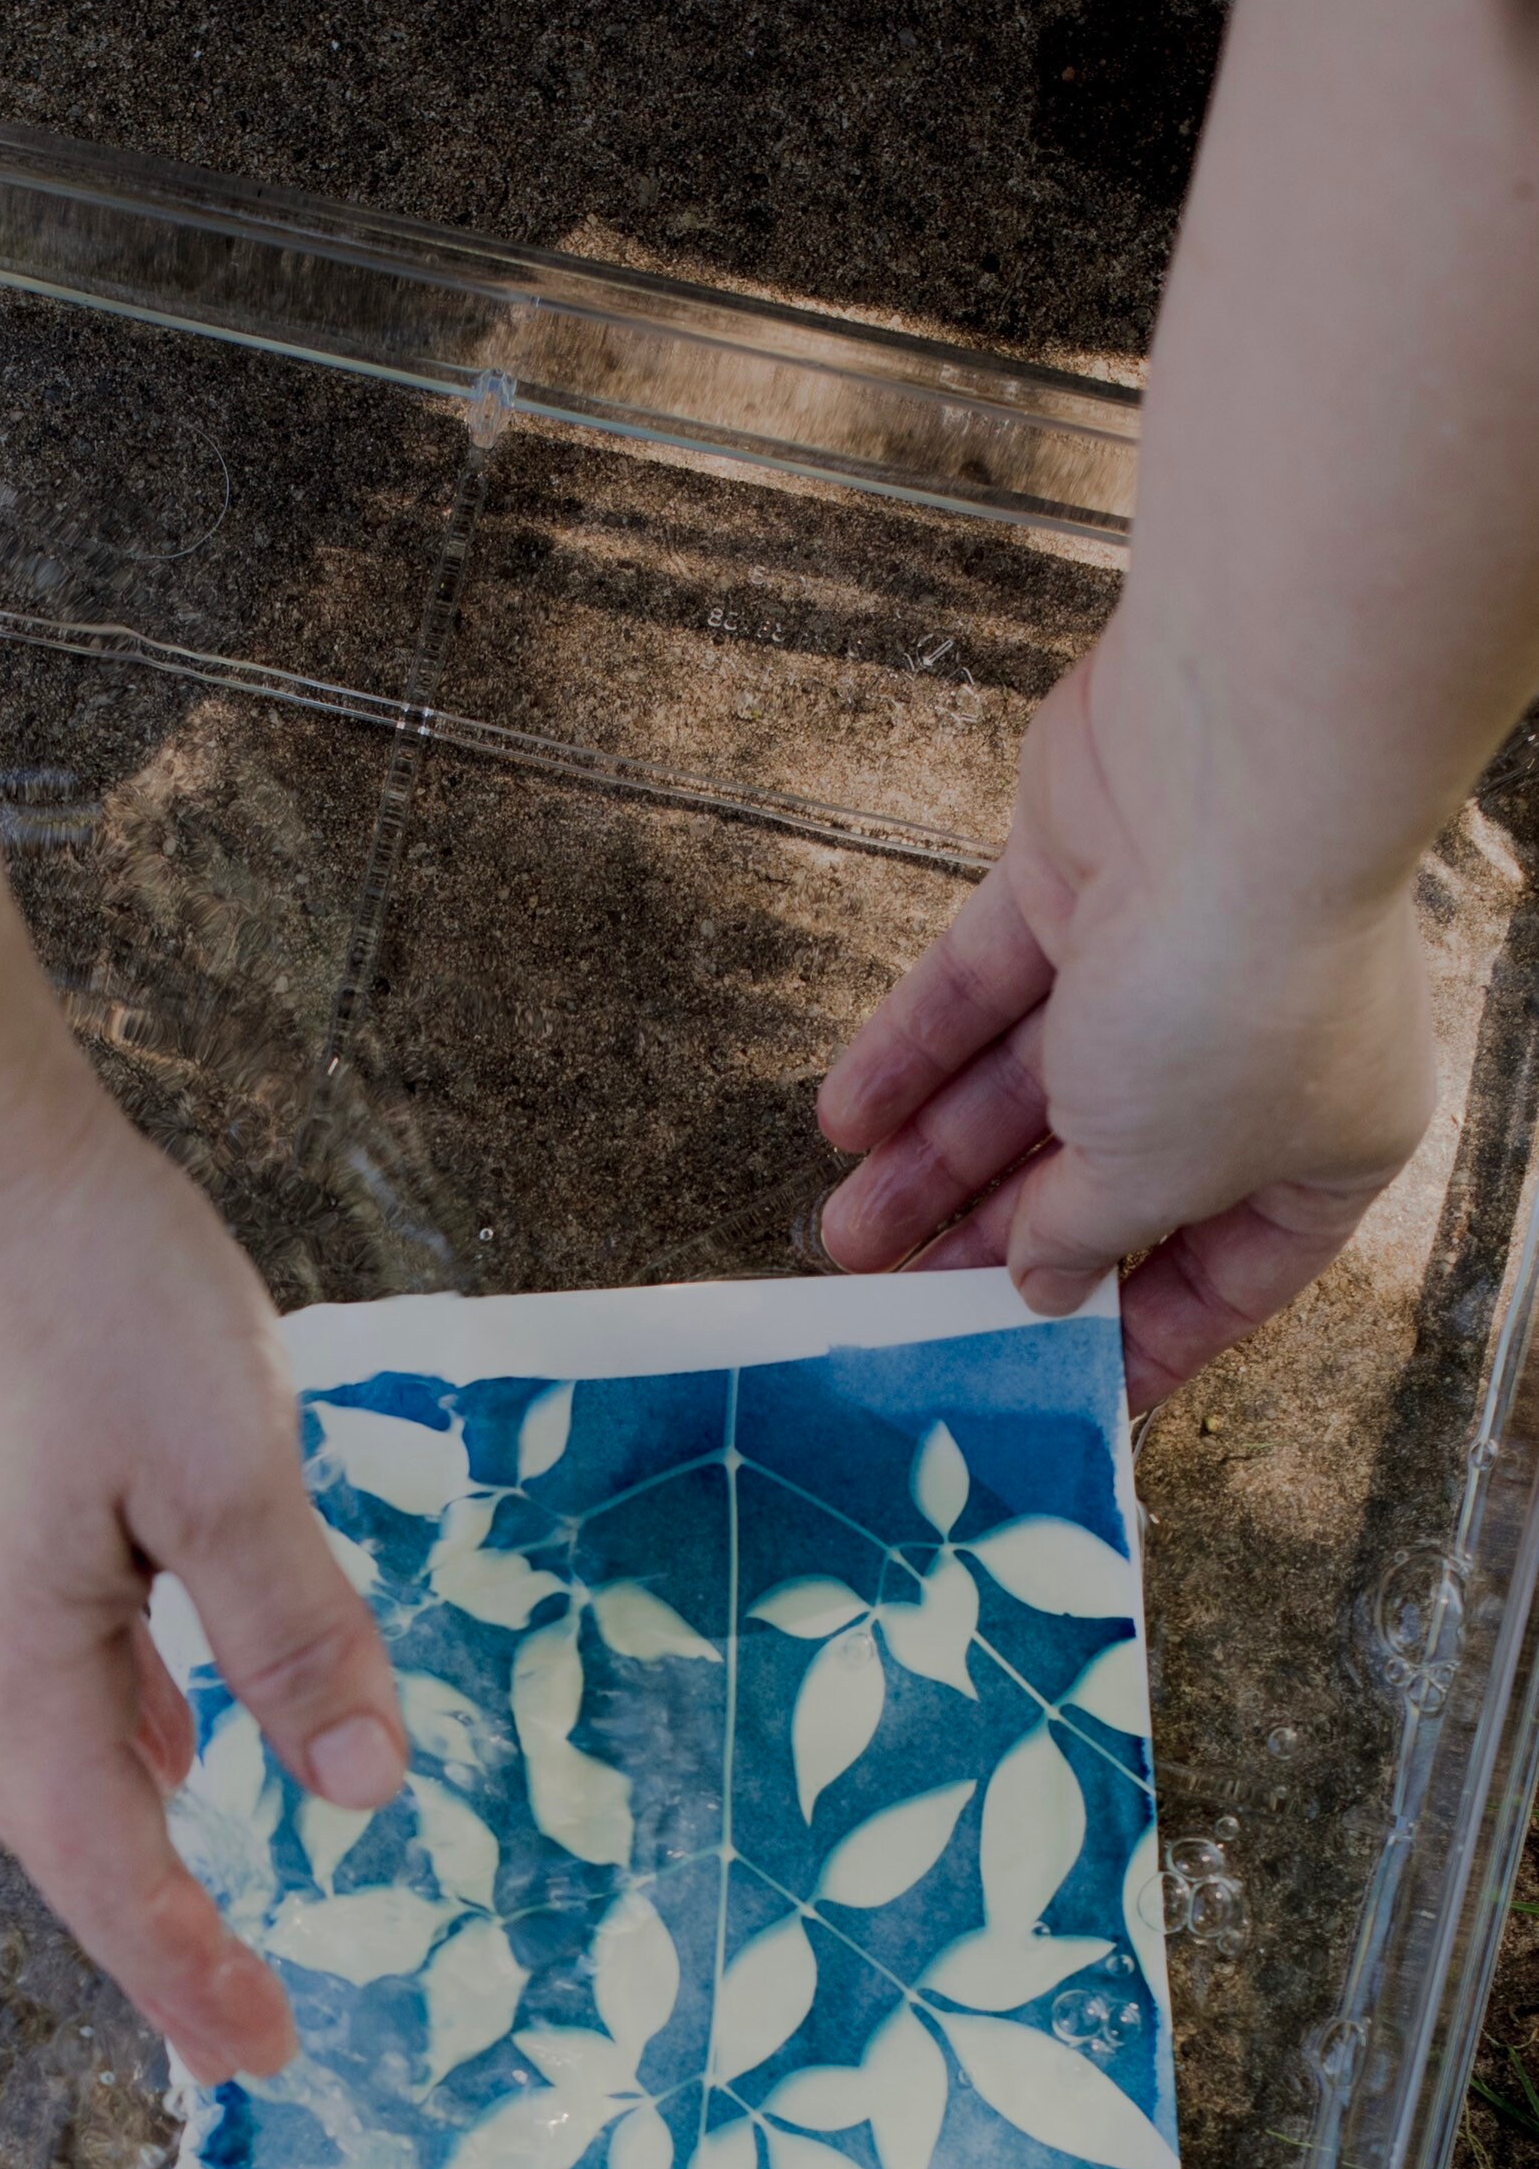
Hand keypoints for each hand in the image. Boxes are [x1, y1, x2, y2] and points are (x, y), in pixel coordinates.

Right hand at [0, 1058, 406, 2083]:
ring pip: (58, 1744)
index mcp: (17, 1660)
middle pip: (68, 1827)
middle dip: (158, 1928)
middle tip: (243, 2016)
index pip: (113, 1865)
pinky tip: (172, 1716)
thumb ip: (295, 1629)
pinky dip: (122, 1722)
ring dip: (134, 1831)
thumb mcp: (226, 1467)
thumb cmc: (79, 1287)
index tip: (264, 2060)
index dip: (187, 1970)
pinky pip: (53, 1662)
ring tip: (206, 1901)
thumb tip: (363, 1788)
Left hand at [816, 638, 1437, 1405]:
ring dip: (931, 1160)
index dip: (1140, 1337)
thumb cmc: (1235, 993)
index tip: (1059, 1394)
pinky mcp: (1077, 874)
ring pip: (1028, 1082)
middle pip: (1103, 1176)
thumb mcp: (1156, 1169)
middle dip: (993, 1244)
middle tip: (899, 1307)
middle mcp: (1251, 1050)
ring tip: (844, 1232)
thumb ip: (1088, 1231)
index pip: (1227, 1270)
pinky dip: (913, 1050)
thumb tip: (1045, 1279)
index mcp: (1324, 1142)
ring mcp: (1161, 952)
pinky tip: (844, 1121)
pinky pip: (981, 986)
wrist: (1233, 774)